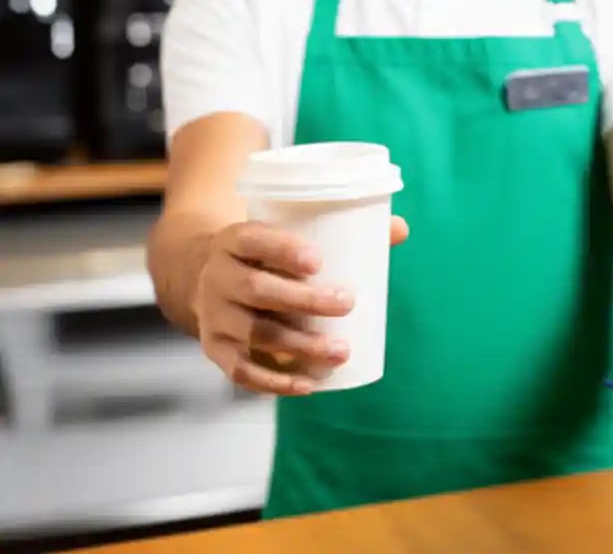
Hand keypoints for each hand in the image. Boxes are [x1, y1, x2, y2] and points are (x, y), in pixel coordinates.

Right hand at [194, 216, 408, 394]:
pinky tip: (308, 385)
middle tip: (347, 304)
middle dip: (304, 301)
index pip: (254, 240)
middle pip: (258, 290)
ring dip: (301, 346)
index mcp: (235, 240)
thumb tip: (401, 230)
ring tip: (342, 352)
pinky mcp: (215, 348)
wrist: (208, 278)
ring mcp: (214, 316)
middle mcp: (218, 277)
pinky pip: (242, 370)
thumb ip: (343, 230)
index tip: (319, 261)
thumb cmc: (266, 255)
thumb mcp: (286, 234)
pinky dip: (275, 382)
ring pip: (256, 334)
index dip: (283, 250)